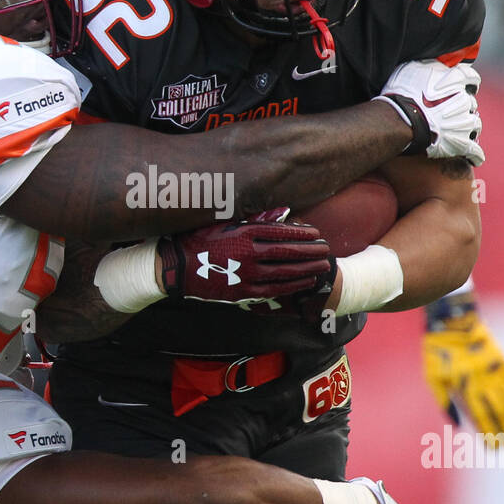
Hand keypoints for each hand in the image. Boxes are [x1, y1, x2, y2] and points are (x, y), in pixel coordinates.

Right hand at [157, 209, 332, 306]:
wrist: (176, 268)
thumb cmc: (199, 239)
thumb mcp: (224, 221)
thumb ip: (254, 217)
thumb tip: (283, 211)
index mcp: (243, 233)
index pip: (281, 232)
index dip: (302, 233)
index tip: (316, 233)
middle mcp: (248, 254)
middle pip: (288, 253)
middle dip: (310, 252)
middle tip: (326, 250)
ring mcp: (246, 275)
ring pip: (285, 273)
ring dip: (306, 269)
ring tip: (322, 266)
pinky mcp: (242, 292)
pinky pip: (273, 290)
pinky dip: (292, 286)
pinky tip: (304, 282)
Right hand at [376, 59, 483, 165]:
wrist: (400, 119)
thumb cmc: (402, 92)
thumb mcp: (414, 67)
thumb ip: (431, 65)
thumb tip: (439, 62)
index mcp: (456, 79)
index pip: (471, 77)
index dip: (468, 82)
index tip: (466, 86)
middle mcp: (464, 99)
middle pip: (470, 103)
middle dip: (463, 108)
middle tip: (451, 113)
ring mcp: (465, 122)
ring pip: (475, 125)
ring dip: (469, 128)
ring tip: (460, 133)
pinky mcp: (460, 143)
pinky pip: (474, 151)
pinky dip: (475, 155)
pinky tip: (474, 158)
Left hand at [423, 306, 503, 445]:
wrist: (453, 319)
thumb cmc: (438, 350)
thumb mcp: (433, 377)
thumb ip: (445, 403)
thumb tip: (457, 427)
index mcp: (466, 383)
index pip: (482, 414)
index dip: (489, 433)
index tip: (494, 448)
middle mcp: (485, 378)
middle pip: (501, 410)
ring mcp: (497, 368)